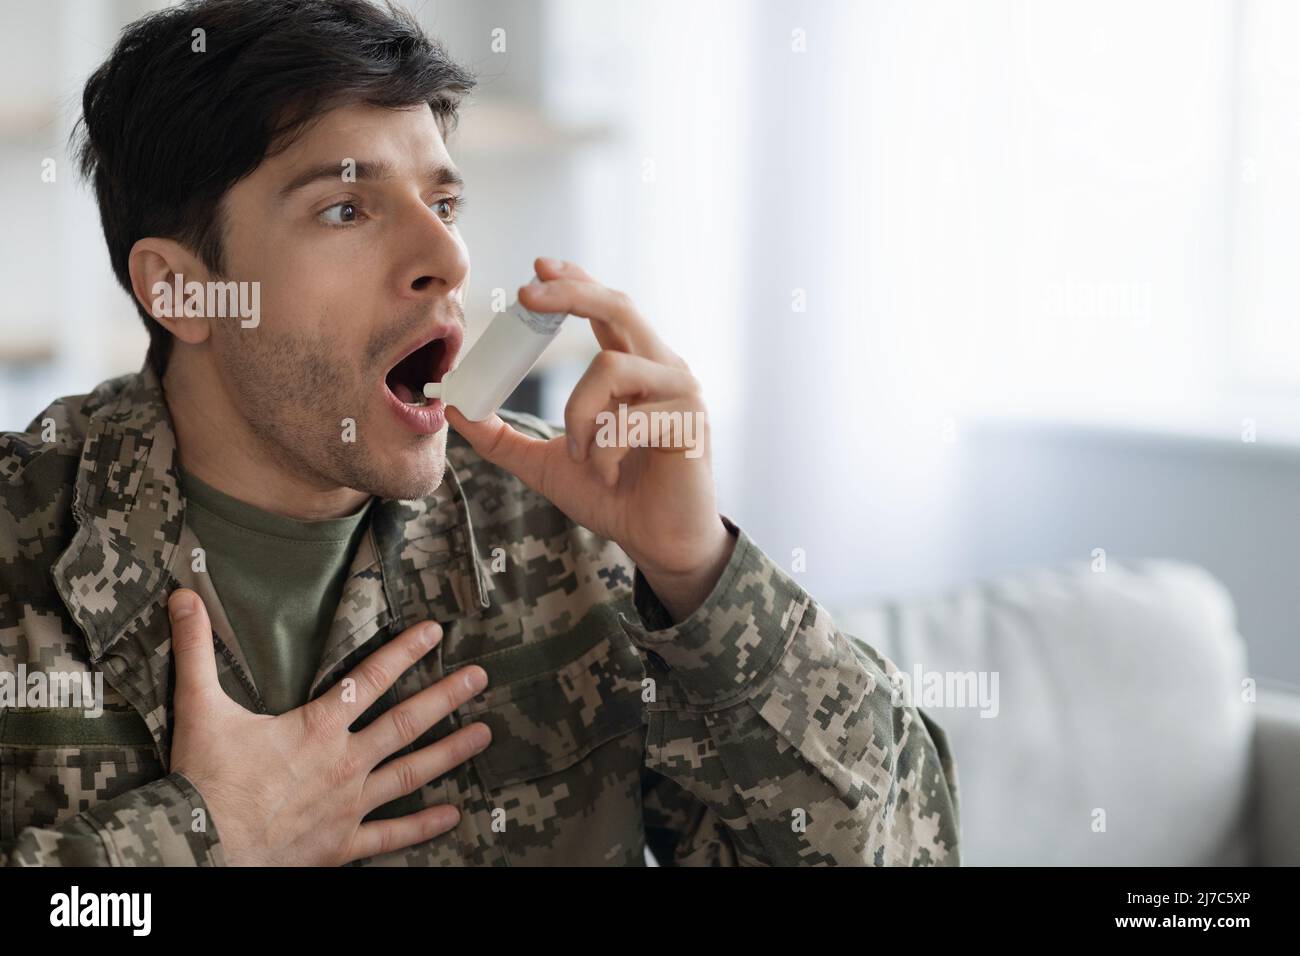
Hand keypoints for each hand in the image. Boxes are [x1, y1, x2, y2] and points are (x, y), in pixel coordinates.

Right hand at [166, 587, 490, 865]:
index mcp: (317, 727)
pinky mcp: (343, 844)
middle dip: (446, 697)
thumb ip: (195, 649)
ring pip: (410, 773)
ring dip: (450, 752)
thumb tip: (184, 596)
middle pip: (406, 722)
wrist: (200, 849)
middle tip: (480, 677)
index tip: (437, 631)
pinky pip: (391, 834)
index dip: (405, 651)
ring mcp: (348, 805)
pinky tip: (452, 816)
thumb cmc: (203, 779)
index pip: (371, 678)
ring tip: (485, 734)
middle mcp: (344, 763)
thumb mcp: (199, 707)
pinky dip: (423, 826)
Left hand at [446, 257, 734, 621]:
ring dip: (580, 413)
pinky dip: (604, 449)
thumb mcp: (546, 463)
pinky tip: (610, 474)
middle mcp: (662, 367)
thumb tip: (454, 407)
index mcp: (634, 367)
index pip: (606, 307)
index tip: (537, 268)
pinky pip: (628, 418)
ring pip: (611, 367)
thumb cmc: (613, 497)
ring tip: (582, 454)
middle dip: (571, 292)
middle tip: (526, 295)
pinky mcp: (690, 420)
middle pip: (619, 305)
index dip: (575, 280)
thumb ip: (503, 436)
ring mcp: (680, 390)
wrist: (658, 542)